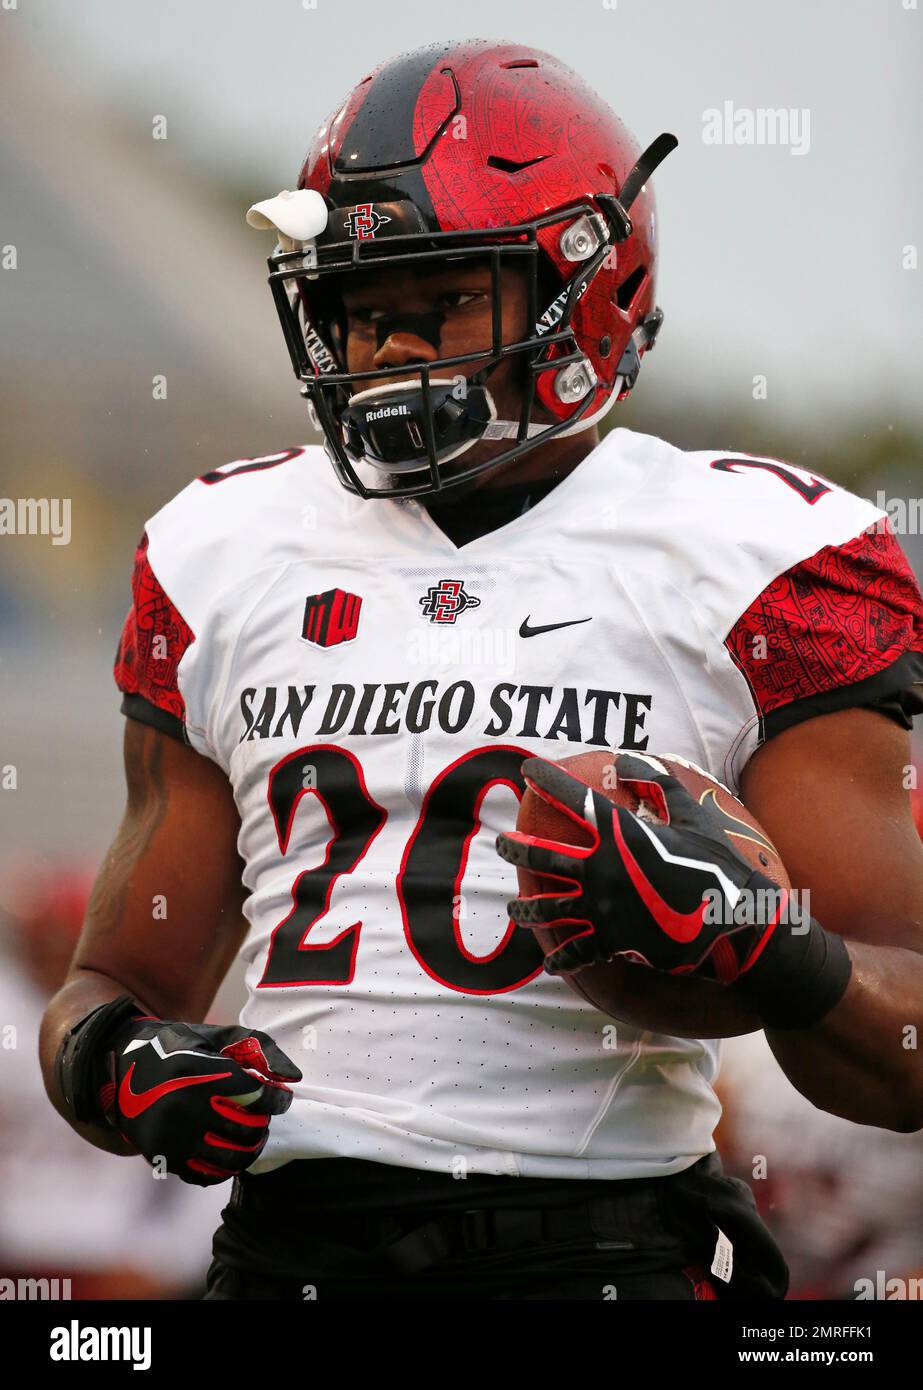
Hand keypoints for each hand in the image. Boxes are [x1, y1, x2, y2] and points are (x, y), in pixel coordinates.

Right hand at [99, 1017, 301, 1185]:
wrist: (120, 1070)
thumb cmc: (177, 1048)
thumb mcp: (215, 1035)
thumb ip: (258, 1048)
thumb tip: (293, 1077)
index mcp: (197, 1071)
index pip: (255, 1094)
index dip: (277, 1099)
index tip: (281, 1098)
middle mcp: (182, 1107)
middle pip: (247, 1129)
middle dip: (264, 1123)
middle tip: (263, 1116)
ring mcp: (171, 1137)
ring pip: (232, 1158)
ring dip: (250, 1148)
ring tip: (251, 1135)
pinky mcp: (163, 1158)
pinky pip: (207, 1175)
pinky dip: (225, 1166)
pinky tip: (227, 1149)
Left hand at [496, 752, 789, 981]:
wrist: (736, 924)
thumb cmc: (718, 865)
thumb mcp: (693, 817)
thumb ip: (659, 785)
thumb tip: (627, 760)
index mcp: (621, 835)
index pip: (574, 800)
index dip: (547, 781)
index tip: (528, 769)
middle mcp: (602, 870)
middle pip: (540, 855)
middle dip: (514, 847)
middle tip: (502, 842)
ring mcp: (601, 909)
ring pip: (544, 908)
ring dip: (524, 909)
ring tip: (514, 909)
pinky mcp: (610, 943)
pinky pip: (574, 953)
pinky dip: (559, 958)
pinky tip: (549, 960)